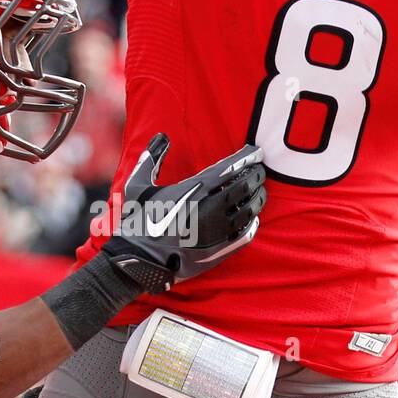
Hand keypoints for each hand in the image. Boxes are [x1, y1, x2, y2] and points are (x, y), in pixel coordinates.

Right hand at [101, 136, 265, 292]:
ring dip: (258, 199)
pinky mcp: (217, 251)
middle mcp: (208, 209)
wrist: (136, 260)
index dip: (247, 158)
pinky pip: (244, 234)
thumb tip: (162, 136)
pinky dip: (252, 224)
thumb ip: (152, 157)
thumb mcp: (137, 185)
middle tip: (260, 172)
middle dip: (256, 176)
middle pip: (244, 186)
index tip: (258, 152)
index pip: (229, 168)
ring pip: (248, 210)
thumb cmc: (136, 221)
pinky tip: (254, 218)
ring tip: (260, 192)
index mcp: (192, 190)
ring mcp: (216, 231)